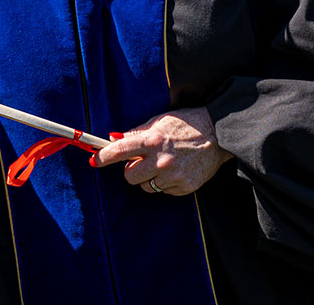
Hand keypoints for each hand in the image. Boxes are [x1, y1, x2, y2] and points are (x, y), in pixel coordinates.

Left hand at [93, 107, 231, 195]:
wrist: (218, 135)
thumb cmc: (187, 124)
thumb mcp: (159, 121)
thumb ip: (136, 133)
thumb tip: (114, 139)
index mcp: (152, 140)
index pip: (119, 151)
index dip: (103, 157)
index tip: (95, 160)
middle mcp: (161, 160)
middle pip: (129, 176)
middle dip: (131, 170)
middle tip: (142, 162)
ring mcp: (173, 176)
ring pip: (146, 186)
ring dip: (149, 178)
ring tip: (164, 164)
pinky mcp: (185, 187)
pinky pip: (164, 191)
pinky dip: (166, 183)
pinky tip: (177, 170)